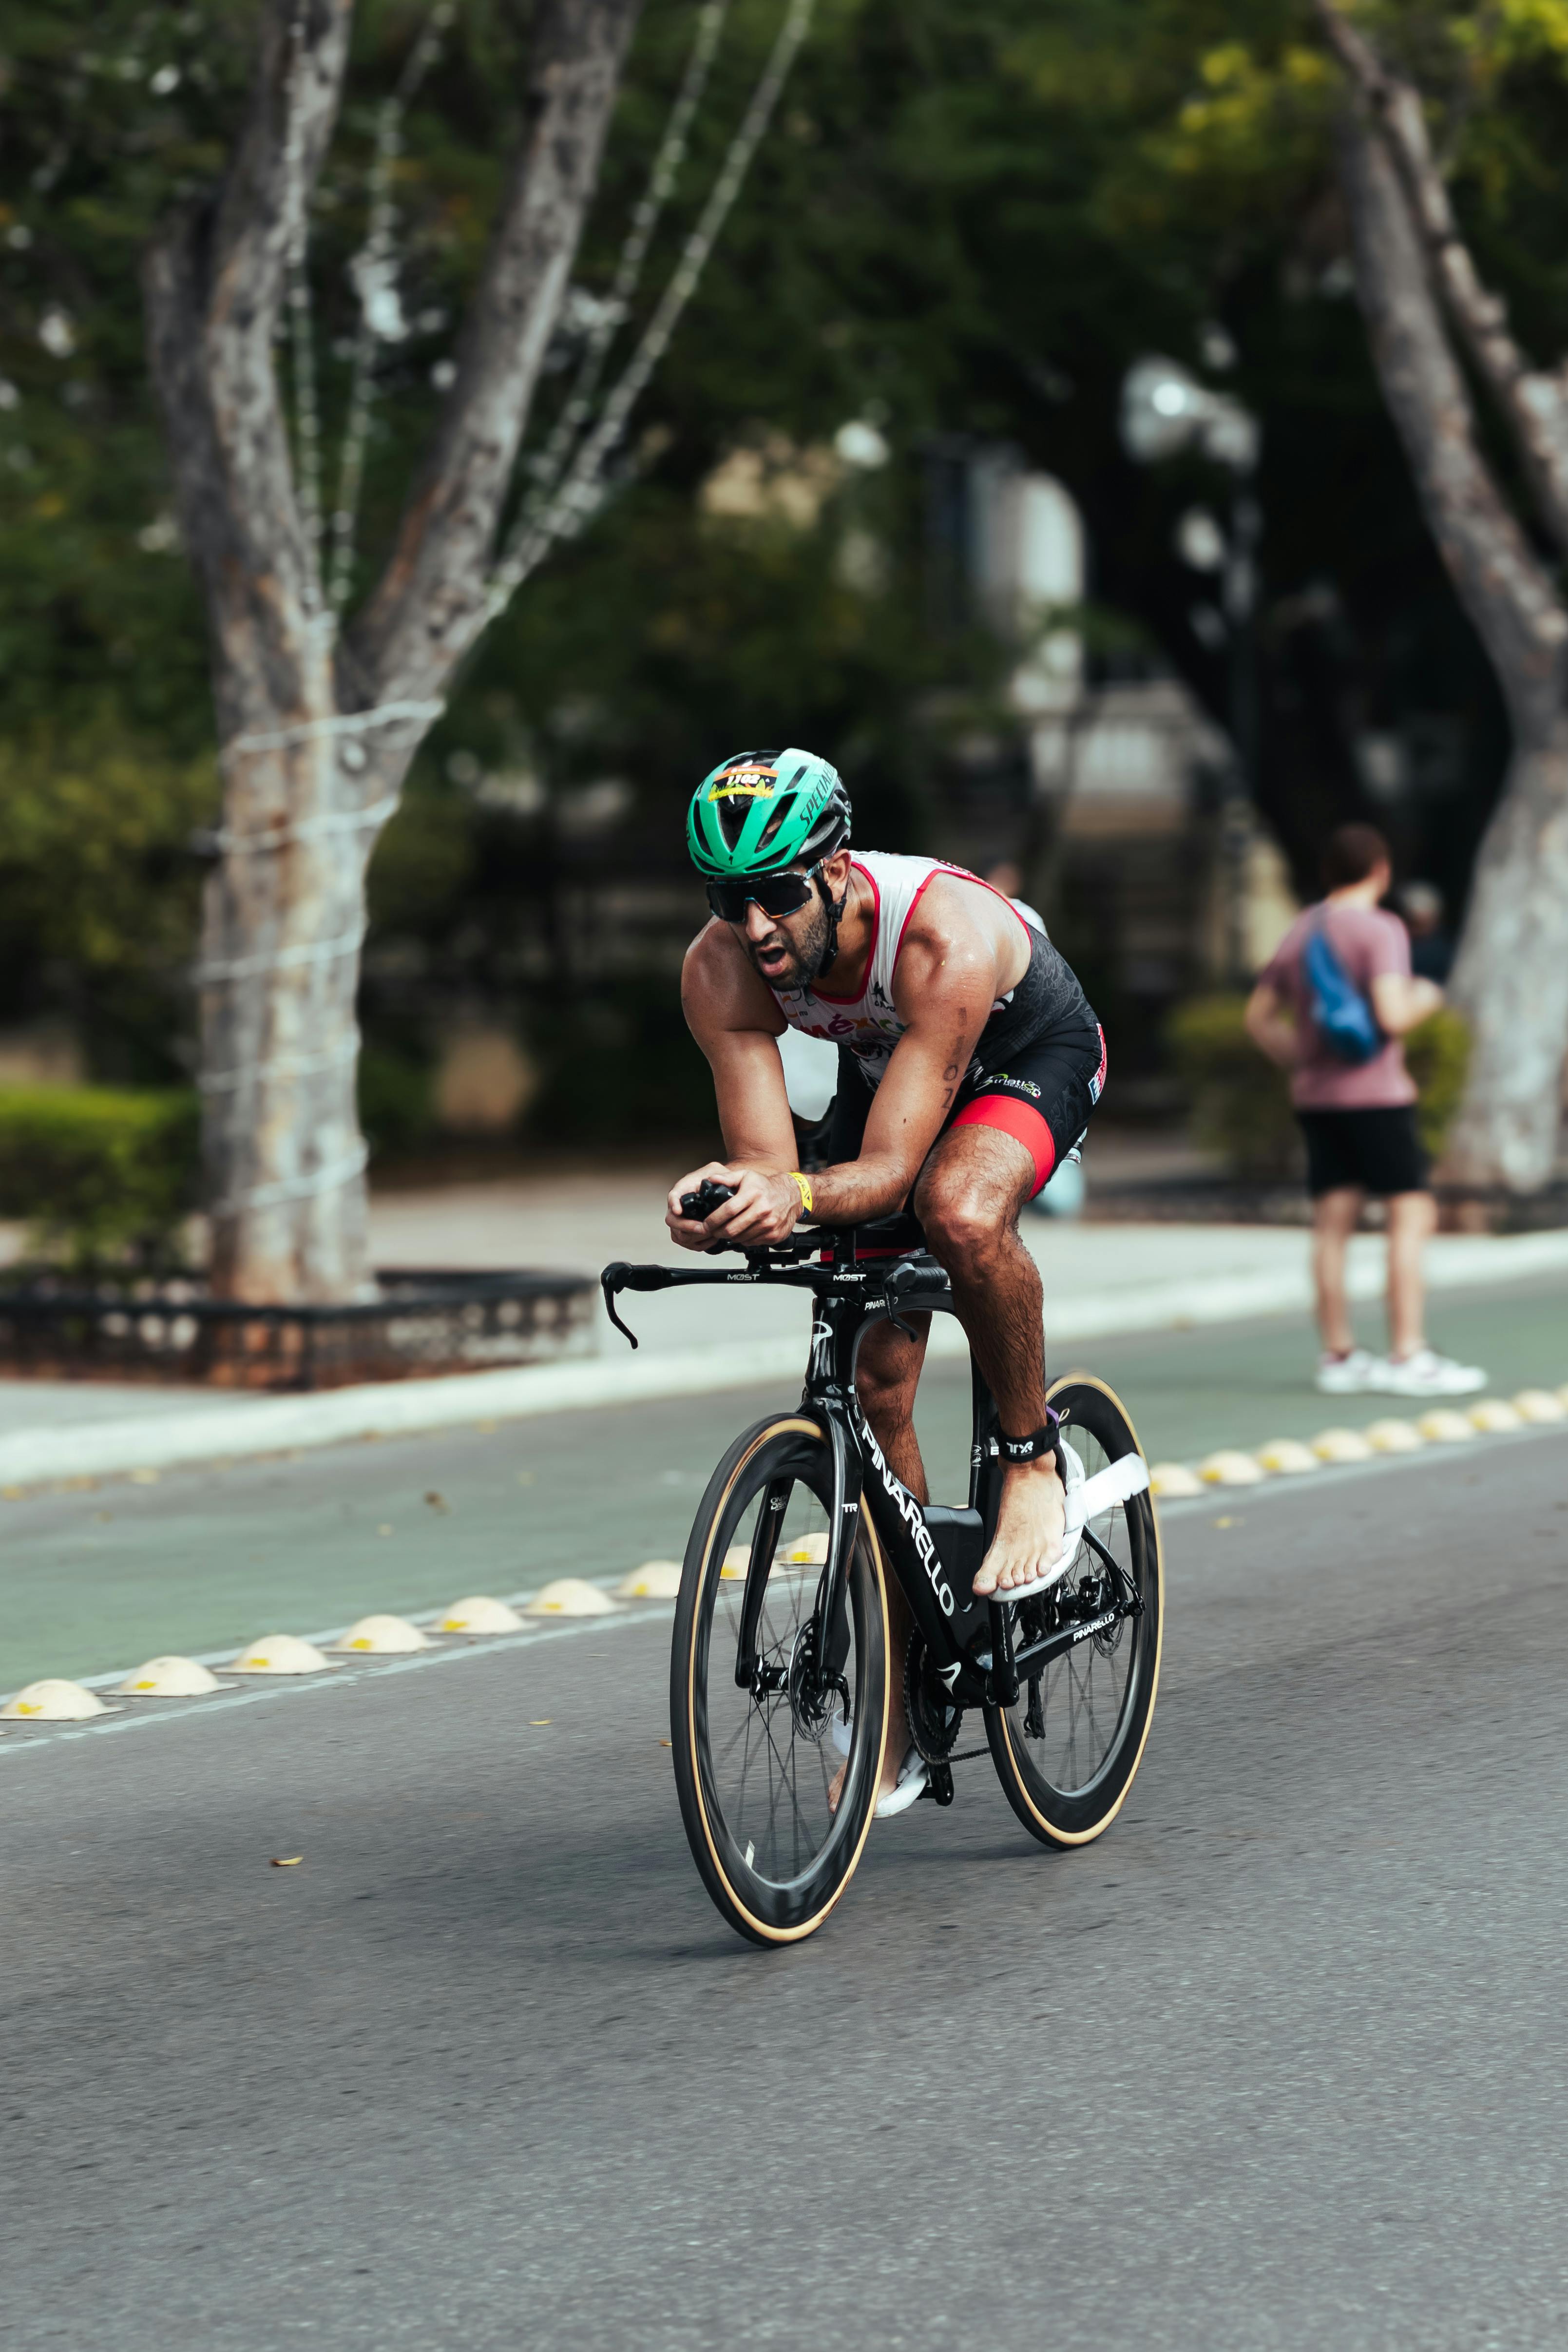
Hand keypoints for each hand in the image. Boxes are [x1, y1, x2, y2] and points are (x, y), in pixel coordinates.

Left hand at [665, 1162, 801, 1249]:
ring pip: (740, 1238)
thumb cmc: (766, 1186)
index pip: (728, 1210)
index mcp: (753, 1194)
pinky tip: (744, 1230)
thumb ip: (727, 1178)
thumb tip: (711, 1180)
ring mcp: (769, 1224)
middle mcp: (762, 1210)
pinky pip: (752, 1243)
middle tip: (714, 1230)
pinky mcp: (774, 1235)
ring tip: (729, 1229)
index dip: (714, 1219)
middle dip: (718, 1232)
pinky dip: (744, 1239)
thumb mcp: (746, 1176)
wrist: (792, 1195)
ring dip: (731, 1236)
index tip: (706, 1223)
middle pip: (732, 1229)